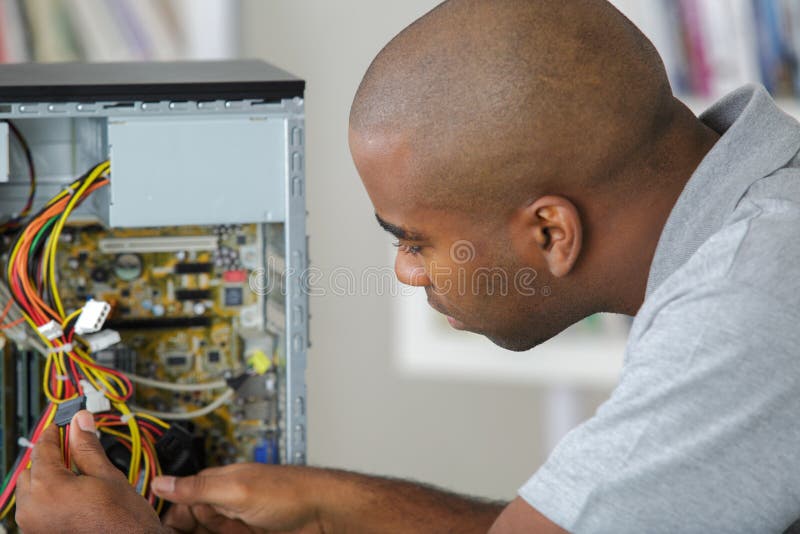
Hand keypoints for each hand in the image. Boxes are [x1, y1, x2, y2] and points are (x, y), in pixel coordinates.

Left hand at [15, 410, 166, 533]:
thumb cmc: (124, 522)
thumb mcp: (108, 475)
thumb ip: (87, 447)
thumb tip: (81, 421)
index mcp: (48, 489)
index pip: (43, 448)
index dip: (57, 432)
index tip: (67, 424)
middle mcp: (32, 509)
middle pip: (32, 468)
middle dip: (52, 457)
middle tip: (77, 448)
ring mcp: (33, 525)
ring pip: (32, 489)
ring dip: (48, 478)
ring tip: (78, 474)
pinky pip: (36, 508)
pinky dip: (49, 496)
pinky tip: (74, 494)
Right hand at [153, 463, 327, 532]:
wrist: (326, 512)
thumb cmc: (289, 491)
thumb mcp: (237, 489)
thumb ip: (198, 488)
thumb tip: (161, 482)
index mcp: (218, 484)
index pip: (180, 504)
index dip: (168, 521)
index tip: (154, 533)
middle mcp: (225, 504)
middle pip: (191, 526)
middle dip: (182, 533)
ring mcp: (237, 524)